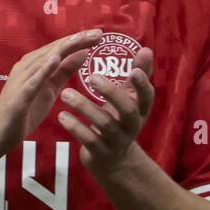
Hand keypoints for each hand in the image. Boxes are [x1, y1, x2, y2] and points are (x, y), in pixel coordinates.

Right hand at [0, 28, 102, 154]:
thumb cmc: (25, 112)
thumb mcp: (50, 90)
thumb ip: (64, 72)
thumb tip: (83, 54)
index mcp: (35, 66)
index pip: (60, 49)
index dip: (79, 40)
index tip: (100, 34)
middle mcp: (27, 68)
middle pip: (54, 50)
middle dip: (76, 40)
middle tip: (98, 33)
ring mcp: (21, 81)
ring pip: (44, 61)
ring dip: (63, 49)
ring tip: (81, 39)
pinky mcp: (18, 97)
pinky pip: (32, 82)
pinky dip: (43, 70)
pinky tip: (55, 59)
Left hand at [57, 47, 153, 175]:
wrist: (111, 160)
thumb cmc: (118, 120)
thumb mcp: (128, 98)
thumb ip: (137, 75)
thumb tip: (146, 49)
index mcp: (140, 110)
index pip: (147, 96)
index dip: (142, 84)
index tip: (133, 70)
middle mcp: (132, 126)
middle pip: (127, 110)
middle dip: (111, 93)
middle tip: (92, 76)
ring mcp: (117, 141)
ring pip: (104, 124)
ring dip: (84, 107)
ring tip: (65, 93)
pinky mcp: (101, 153)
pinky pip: (89, 140)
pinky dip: (75, 128)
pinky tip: (61, 116)